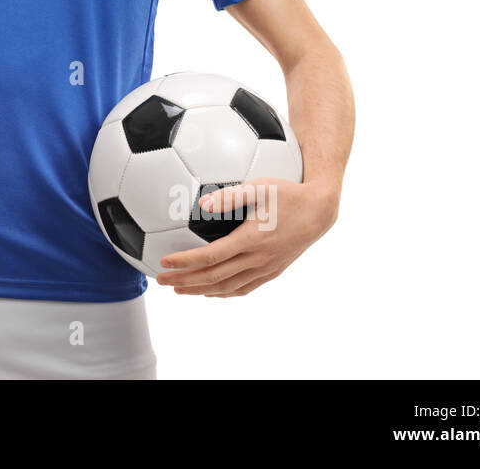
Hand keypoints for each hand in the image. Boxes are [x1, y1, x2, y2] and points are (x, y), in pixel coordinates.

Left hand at [154, 178, 338, 296]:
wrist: (319, 211)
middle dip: (185, 280)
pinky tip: (210, 291)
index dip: (185, 262)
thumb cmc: (288, 194)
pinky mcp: (273, 271)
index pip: (211, 257)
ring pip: (228, 287)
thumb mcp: (260, 187)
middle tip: (160, 280)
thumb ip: (230, 196)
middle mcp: (258, 259)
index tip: (164, 262)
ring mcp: (266, 268)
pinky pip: (244, 288)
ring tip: (178, 289)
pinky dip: (223, 293)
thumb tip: (201, 203)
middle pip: (214, 277)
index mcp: (252, 239)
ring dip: (200, 290)